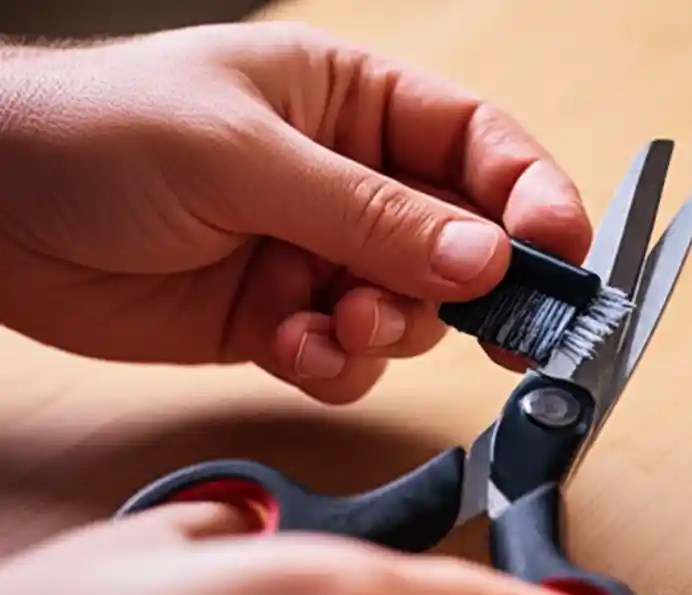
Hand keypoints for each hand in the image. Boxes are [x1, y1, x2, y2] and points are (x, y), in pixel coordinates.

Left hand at [0, 22, 591, 402]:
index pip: (480, 145)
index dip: (532, 196)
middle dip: (473, 287)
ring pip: (411, 310)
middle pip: (464, 240)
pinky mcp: (282, 318)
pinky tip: (296, 349)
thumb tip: (485, 260)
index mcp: (355, 103)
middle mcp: (352, 180)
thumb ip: (372, 216)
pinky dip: (336, 363)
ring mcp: (319, 252)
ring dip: (389, 328)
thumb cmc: (100, 133)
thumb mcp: (246, 158)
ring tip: (335, 322)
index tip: (561, 254)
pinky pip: (349, 353)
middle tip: (496, 329)